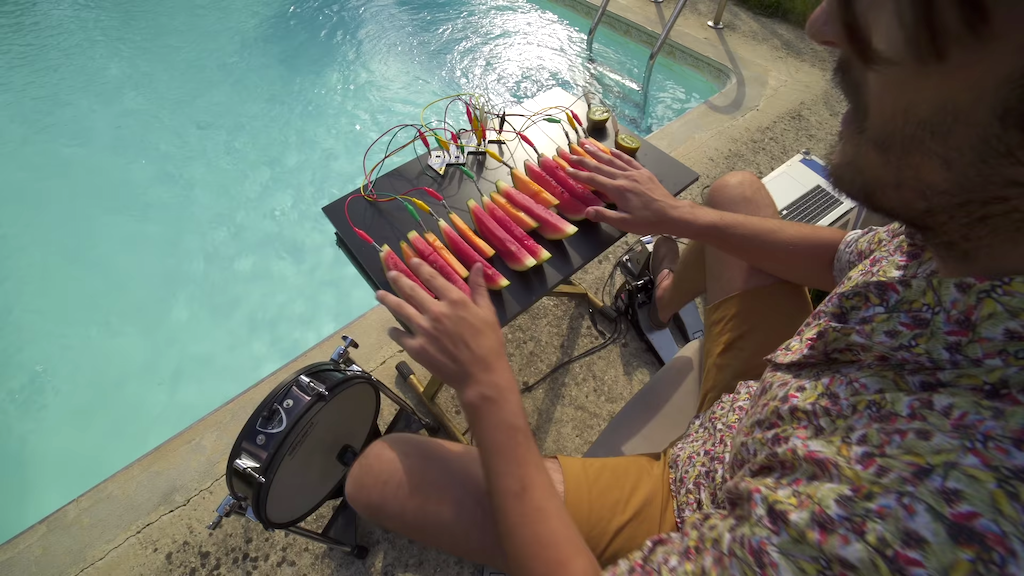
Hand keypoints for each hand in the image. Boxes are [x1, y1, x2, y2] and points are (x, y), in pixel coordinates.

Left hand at [376, 260, 515, 398]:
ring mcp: (423, 330)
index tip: (412, 261)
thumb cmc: (488, 342)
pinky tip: (391, 329)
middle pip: (411, 291)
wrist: (481, 374)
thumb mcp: (488, 312)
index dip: (420, 268)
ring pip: (400, 310)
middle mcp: (435, 311)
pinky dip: (394, 331)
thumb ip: (479, 288)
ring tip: (379, 294)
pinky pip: (400, 336)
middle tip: (390, 273)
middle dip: (399, 280)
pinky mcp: (417, 348)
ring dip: (388, 300)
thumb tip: (476, 266)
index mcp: (454, 300)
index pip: (432, 278)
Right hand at [565, 145, 696, 234]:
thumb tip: (586, 211)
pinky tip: (611, 149)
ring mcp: (634, 173)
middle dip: (583, 159)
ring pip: (612, 159)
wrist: (671, 214)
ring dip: (598, 152)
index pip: (593, 179)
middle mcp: (624, 177)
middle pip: (600, 166)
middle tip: (570, 152)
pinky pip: (628, 160)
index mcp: (618, 190)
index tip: (566, 168)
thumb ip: (605, 215)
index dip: (578, 174)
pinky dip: (618, 154)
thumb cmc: (647, 221)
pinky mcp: (643, 172)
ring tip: (586, 144)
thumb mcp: (624, 223)